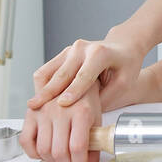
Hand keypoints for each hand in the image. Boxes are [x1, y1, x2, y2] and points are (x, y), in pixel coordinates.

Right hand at [20, 83, 102, 161]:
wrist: (74, 77)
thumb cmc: (86, 100)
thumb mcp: (97, 119)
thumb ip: (94, 144)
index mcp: (81, 111)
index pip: (77, 146)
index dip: (79, 161)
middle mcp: (60, 111)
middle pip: (59, 151)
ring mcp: (43, 112)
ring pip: (42, 150)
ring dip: (51, 161)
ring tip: (59, 159)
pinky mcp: (31, 113)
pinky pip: (25, 141)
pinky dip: (33, 153)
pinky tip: (43, 152)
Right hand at [28, 31, 144, 109]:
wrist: (123, 45)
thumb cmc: (126, 64)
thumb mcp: (125, 82)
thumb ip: (107, 97)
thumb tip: (87, 116)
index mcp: (100, 53)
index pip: (84, 75)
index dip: (73, 91)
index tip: (63, 104)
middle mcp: (82, 48)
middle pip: (62, 73)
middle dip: (49, 92)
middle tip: (36, 108)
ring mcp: (70, 50)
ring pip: (49, 70)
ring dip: (41, 89)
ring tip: (34, 106)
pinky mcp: (63, 54)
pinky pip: (46, 70)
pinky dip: (41, 85)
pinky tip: (40, 98)